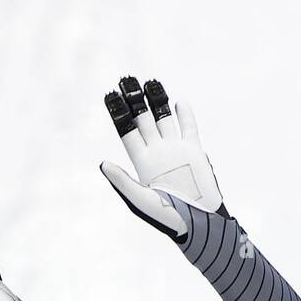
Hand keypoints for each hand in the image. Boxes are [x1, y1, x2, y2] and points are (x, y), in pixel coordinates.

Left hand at [100, 75, 227, 240]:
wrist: (198, 221)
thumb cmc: (167, 217)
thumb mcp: (140, 200)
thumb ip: (122, 181)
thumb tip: (102, 164)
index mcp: (142, 162)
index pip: (126, 130)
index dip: (118, 112)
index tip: (110, 94)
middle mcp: (157, 153)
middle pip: (143, 119)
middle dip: (135, 100)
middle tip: (127, 79)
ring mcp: (176, 150)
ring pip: (164, 118)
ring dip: (157, 101)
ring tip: (150, 82)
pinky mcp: (194, 151)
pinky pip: (188, 127)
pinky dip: (185, 114)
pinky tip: (178, 101)